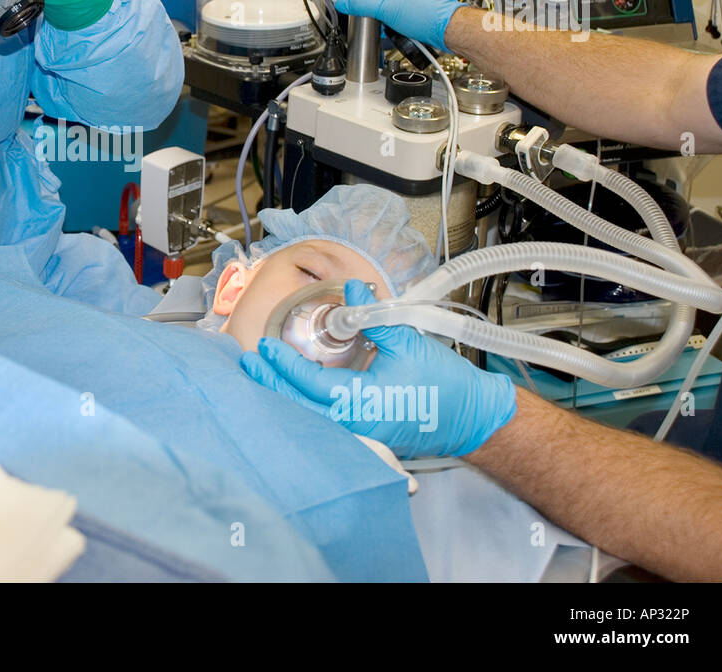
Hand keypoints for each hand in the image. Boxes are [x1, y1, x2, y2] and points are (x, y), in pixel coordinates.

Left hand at [239, 279, 516, 457]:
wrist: (472, 418)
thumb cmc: (445, 384)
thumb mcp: (407, 341)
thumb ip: (372, 315)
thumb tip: (350, 287)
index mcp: (360, 403)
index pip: (306, 383)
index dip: (282, 364)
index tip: (264, 346)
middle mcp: (353, 424)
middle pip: (297, 406)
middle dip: (270, 383)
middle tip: (249, 361)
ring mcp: (358, 433)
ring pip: (307, 417)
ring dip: (283, 395)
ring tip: (262, 373)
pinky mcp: (364, 435)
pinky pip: (323, 421)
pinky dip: (302, 404)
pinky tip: (292, 390)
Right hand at [334, 0, 464, 51]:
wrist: (448, 29)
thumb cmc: (424, 13)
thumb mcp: (383, 7)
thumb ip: (360, 3)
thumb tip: (342, 1)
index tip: (360, 1)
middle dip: (375, 9)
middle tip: (375, 16)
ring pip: (390, 9)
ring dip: (386, 19)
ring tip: (389, 26)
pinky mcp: (419, 12)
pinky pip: (400, 18)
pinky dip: (396, 25)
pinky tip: (398, 31)